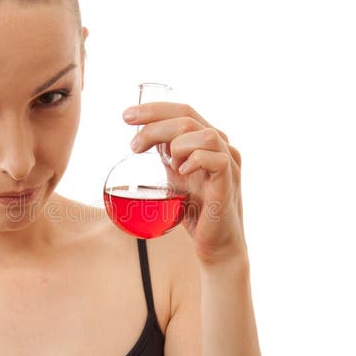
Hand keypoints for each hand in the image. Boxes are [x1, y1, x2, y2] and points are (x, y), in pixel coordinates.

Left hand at [123, 101, 245, 265]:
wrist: (216, 245)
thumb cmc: (198, 211)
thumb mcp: (177, 177)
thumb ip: (167, 155)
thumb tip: (143, 137)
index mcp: (209, 142)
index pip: (183, 111)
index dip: (154, 109)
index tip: (127, 116)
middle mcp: (222, 148)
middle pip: (188, 117)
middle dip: (154, 123)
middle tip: (133, 144)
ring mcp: (228, 165)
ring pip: (204, 134)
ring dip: (177, 144)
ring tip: (166, 163)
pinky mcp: (228, 184)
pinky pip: (216, 160)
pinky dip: (195, 160)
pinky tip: (181, 171)